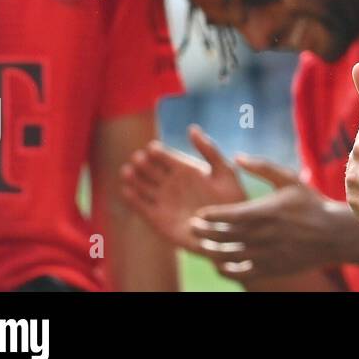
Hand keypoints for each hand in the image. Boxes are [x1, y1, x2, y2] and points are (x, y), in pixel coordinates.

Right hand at [119, 125, 246, 250]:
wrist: (230, 230)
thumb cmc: (232, 199)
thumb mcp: (224, 171)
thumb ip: (209, 150)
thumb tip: (192, 128)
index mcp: (184, 169)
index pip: (165, 156)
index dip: (157, 152)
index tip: (153, 149)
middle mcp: (170, 183)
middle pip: (150, 170)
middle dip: (142, 163)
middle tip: (138, 159)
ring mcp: (162, 200)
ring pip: (142, 186)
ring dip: (133, 179)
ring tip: (127, 171)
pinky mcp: (157, 219)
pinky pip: (140, 207)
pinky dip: (132, 199)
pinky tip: (126, 191)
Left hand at [189, 159, 344, 281]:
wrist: (333, 234)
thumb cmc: (310, 203)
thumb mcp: (289, 179)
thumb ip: (262, 167)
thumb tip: (237, 156)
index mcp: (266, 211)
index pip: (229, 215)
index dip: (210, 215)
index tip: (199, 214)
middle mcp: (263, 234)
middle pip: (224, 236)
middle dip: (204, 232)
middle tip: (193, 228)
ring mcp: (267, 253)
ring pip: (229, 256)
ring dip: (212, 251)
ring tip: (204, 246)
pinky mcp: (272, 268)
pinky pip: (242, 273)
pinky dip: (228, 270)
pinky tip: (221, 265)